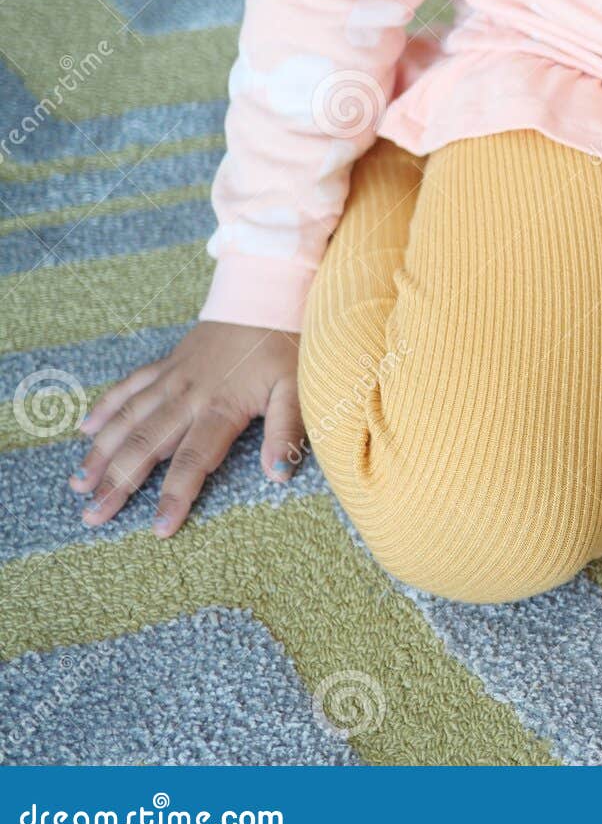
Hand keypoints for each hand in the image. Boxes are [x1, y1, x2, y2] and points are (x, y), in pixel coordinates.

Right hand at [74, 322, 302, 535]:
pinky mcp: (166, 363)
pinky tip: (83, 430)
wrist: (266, 295)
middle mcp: (187, 395)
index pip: (193, 459)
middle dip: (118, 483)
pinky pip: (129, 387)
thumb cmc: (285, 345)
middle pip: (145, 445)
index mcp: (221, 406)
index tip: (159, 528)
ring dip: (100, 451)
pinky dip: (105, 407)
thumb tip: (278, 475)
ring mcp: (172, 378)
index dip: (175, 495)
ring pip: (127, 418)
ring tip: (80, 484)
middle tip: (93, 517)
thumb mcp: (298, 387)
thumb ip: (287, 430)